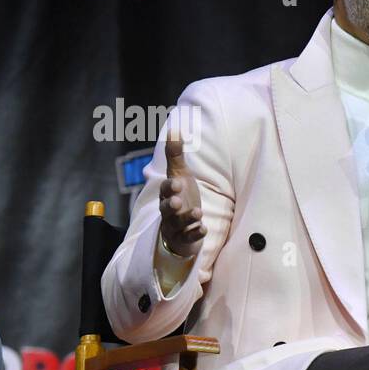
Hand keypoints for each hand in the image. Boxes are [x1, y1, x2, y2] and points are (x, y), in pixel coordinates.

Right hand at [158, 128, 205, 257]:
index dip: (170, 187)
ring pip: (178, 224)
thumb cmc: (181, 197)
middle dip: (171, 205)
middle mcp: (169, 211)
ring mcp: (176, 226)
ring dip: (187, 218)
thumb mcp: (180, 176)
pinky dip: (195, 234)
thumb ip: (176, 155)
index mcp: (168, 195)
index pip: (165, 190)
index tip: (176, 182)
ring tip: (198, 212)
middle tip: (178, 201)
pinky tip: (203, 229)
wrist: (181, 226)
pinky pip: (188, 238)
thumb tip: (174, 130)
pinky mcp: (184, 239)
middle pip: (166, 208)